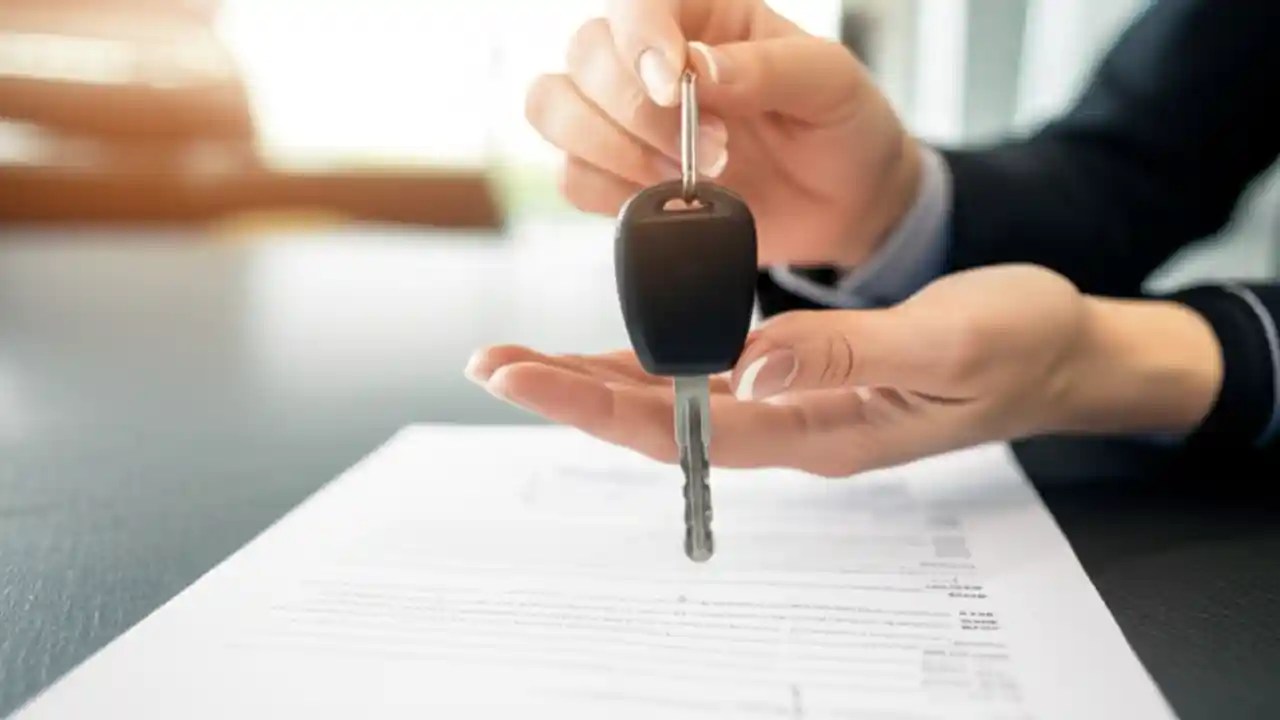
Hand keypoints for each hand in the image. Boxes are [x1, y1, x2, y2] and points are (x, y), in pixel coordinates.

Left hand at [466, 265, 1222, 475]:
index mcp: (823, 430)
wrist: (1066, 353)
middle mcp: (798, 428)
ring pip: (680, 403)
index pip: (688, 427)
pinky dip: (656, 361)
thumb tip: (753, 365)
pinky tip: (619, 350)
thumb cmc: (1019, 345)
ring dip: (601, 382)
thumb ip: (851, 356)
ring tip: (528, 364)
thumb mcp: (947, 345)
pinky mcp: (809, 381)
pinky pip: (712, 379)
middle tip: (494, 367)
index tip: (525, 379)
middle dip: (573, 394)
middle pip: (663, 421)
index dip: (599, 403)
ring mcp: (801, 408)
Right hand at [527, 0, 921, 266]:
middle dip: (637, 111)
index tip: (672, 84)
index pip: (634, 0)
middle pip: (583, 55)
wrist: (842, 204)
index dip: (637, 37)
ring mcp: (624, 117)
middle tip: (715, 151)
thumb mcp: (829, 84)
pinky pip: (572, 177)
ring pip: (554, 109)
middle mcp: (650, 56)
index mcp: (700, 13)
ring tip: (688, 178)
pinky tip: (669, 200)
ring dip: (614, 151)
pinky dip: (612, 194)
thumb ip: (767, 68)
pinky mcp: (616, 176)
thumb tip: (699, 68)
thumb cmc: (839, 127)